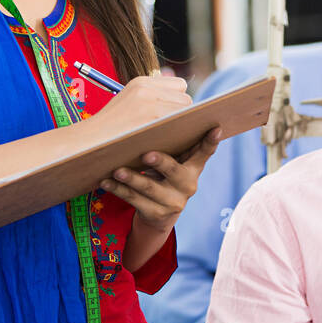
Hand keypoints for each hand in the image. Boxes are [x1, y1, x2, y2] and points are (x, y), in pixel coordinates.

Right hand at [90, 74, 191, 135]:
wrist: (86, 143)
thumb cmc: (109, 133)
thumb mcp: (128, 107)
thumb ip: (151, 102)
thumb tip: (181, 108)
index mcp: (141, 83)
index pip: (179, 86)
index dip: (177, 103)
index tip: (171, 118)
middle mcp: (146, 87)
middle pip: (186, 99)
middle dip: (182, 115)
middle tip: (171, 132)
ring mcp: (150, 101)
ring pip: (186, 110)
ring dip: (182, 125)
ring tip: (170, 138)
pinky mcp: (152, 117)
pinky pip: (181, 122)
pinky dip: (180, 134)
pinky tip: (170, 144)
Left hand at [100, 128, 222, 232]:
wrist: (160, 212)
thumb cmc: (164, 174)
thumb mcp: (175, 161)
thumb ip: (175, 143)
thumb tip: (164, 108)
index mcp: (194, 167)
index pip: (205, 152)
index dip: (210, 141)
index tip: (215, 128)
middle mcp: (188, 185)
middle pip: (173, 171)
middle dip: (160, 162)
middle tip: (146, 154)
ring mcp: (173, 201)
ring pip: (149, 187)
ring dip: (131, 178)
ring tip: (117, 171)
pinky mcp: (156, 213)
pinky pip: (134, 200)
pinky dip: (118, 190)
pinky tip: (106, 182)